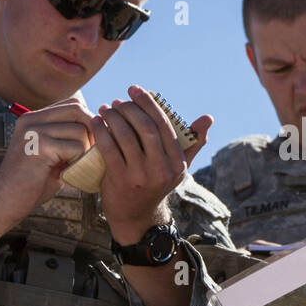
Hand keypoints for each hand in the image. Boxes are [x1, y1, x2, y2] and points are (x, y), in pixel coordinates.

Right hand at [0, 99, 93, 227]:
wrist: (5, 204)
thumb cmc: (32, 183)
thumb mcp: (51, 155)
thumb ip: (67, 139)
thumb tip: (100, 127)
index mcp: (32, 118)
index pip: (73, 104)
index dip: (88, 122)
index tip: (88, 144)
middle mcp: (31, 120)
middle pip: (78, 110)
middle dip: (91, 132)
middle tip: (87, 154)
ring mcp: (34, 131)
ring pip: (80, 130)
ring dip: (85, 151)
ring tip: (71, 167)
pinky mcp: (39, 146)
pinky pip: (76, 147)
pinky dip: (78, 162)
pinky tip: (65, 173)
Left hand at [92, 85, 211, 242]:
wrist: (135, 216)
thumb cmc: (155, 183)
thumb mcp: (177, 166)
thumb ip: (192, 142)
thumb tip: (208, 118)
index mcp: (178, 163)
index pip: (164, 125)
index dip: (149, 104)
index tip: (135, 90)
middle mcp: (162, 170)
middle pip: (145, 129)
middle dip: (129, 109)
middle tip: (117, 100)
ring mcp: (140, 176)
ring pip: (126, 137)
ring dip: (113, 117)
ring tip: (105, 109)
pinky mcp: (120, 180)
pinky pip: (109, 149)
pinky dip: (101, 131)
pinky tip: (96, 122)